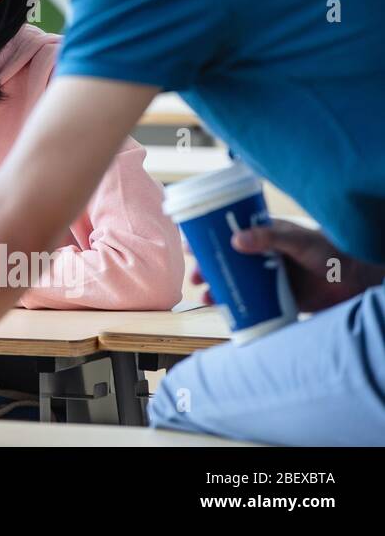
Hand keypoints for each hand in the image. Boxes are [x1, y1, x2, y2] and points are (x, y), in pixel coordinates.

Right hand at [189, 218, 384, 312]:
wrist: (356, 283)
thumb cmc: (330, 252)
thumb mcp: (298, 240)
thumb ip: (269, 237)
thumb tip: (235, 239)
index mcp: (264, 236)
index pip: (228, 234)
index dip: (206, 238)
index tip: (189, 245)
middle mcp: (262, 257)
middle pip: (226, 261)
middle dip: (207, 269)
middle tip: (197, 276)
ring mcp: (268, 278)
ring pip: (235, 283)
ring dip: (217, 288)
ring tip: (209, 296)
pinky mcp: (276, 298)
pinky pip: (251, 302)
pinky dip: (236, 307)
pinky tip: (227, 311)